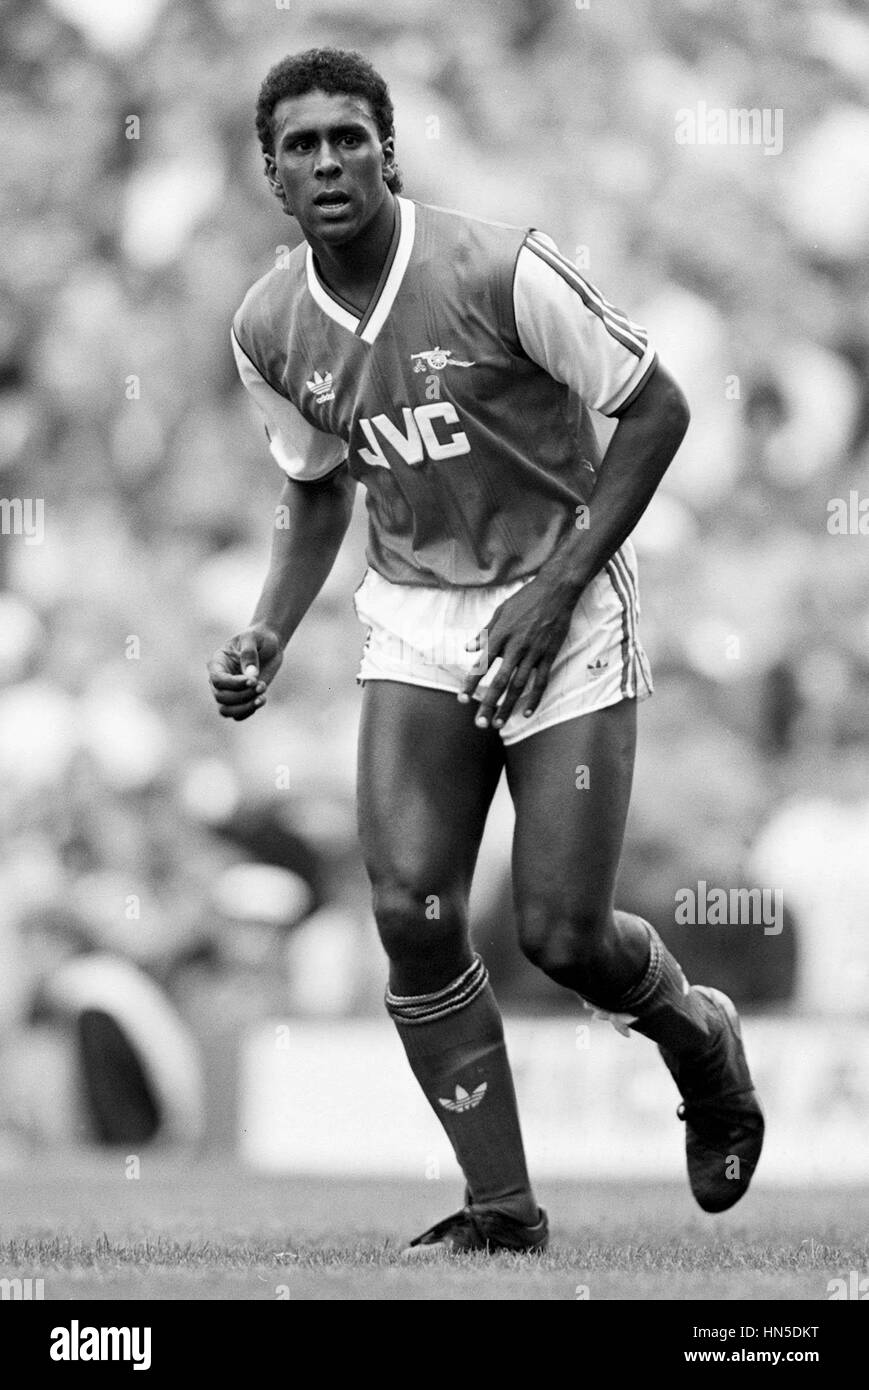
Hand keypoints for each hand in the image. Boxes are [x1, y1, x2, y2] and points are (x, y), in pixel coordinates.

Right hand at [207, 622, 284, 720]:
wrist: (269, 645)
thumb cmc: (259, 639)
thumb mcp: (253, 639)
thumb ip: (249, 654)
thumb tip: (251, 676)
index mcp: (218, 663)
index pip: (216, 680)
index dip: (233, 684)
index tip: (252, 680)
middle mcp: (220, 680)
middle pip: (221, 697)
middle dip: (243, 695)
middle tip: (261, 685)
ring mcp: (229, 691)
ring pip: (225, 710)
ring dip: (245, 707)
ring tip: (262, 697)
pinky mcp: (241, 699)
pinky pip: (238, 715)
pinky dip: (249, 711)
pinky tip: (262, 699)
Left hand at [459, 578, 574, 729]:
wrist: (556, 590)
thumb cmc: (525, 598)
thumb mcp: (500, 611)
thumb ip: (484, 633)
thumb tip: (468, 649)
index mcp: (501, 635)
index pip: (482, 664)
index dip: (471, 683)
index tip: (462, 699)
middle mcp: (516, 647)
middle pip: (500, 681)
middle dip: (489, 704)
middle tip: (480, 723)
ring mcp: (534, 652)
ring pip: (520, 686)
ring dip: (508, 706)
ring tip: (498, 723)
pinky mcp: (549, 655)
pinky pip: (541, 681)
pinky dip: (534, 698)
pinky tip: (526, 712)